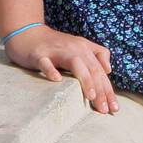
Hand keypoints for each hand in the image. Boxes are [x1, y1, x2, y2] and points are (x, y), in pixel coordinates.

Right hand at [4, 24, 118, 114]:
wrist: (28, 33)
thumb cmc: (55, 46)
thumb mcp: (78, 47)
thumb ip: (96, 55)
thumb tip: (109, 70)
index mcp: (84, 48)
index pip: (100, 71)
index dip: (108, 90)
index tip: (114, 108)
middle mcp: (73, 48)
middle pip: (91, 69)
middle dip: (100, 90)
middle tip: (105, 109)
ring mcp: (56, 51)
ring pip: (75, 64)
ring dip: (85, 80)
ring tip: (91, 96)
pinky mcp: (39, 54)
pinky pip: (46, 62)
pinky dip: (51, 70)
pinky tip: (57, 79)